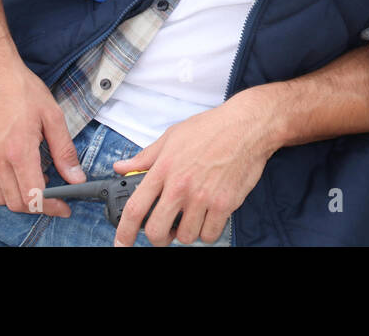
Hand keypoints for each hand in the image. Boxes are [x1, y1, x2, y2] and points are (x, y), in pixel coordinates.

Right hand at [0, 51, 85, 217]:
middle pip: (15, 202)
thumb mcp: (52, 116)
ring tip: (37, 183)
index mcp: (18, 151)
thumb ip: (64, 150)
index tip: (64, 207)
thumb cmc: (20, 88)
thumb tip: (75, 176)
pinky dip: (1, 188)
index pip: (34, 195)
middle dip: (37, 206)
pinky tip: (16, 175)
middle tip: (54, 197)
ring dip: (18, 199)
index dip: (51, 207)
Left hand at [110, 90, 280, 246]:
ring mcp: (203, 197)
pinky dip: (208, 232)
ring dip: (187, 233)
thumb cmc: (211, 128)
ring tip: (192, 219)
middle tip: (165, 232)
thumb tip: (122, 168)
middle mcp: (181, 186)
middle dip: (158, 238)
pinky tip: (209, 218)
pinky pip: (210, 234)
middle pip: (157, 231)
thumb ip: (146, 156)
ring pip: (186, 237)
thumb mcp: (172, 136)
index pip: (135, 208)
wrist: (247, 126)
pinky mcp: (225, 203)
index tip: (121, 243)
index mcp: (163, 169)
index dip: (124, 232)